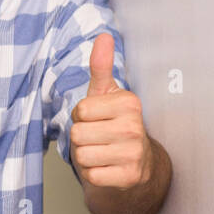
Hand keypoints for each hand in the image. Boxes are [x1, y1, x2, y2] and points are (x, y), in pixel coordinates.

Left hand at [68, 33, 150, 188]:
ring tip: (102, 152)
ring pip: (81, 155)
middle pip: (77, 134)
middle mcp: (135, 127)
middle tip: (99, 139)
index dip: (81, 117)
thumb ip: (101, 67)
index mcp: (129, 103)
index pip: (79, 111)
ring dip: (85, 157)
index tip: (98, 119)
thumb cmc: (114, 125)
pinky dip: (92, 174)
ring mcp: (134, 153)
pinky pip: (90, 175)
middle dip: (81, 139)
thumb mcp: (106, 95)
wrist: (137, 166)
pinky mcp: (128, 177)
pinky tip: (107, 168)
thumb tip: (103, 36)